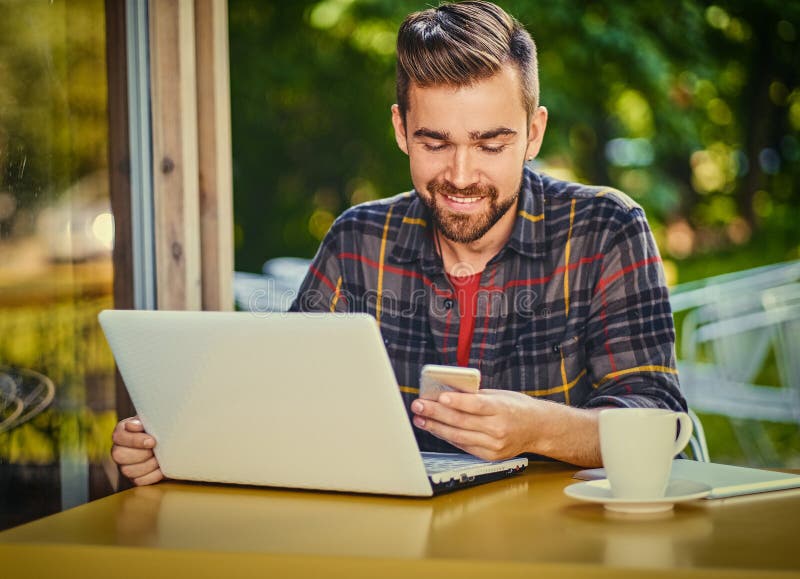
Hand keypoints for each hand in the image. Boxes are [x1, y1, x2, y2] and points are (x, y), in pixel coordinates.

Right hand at [111, 416, 163, 485]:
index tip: (152, 441)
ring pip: (127, 470)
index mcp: (122, 432)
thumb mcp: (154, 420)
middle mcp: (119, 449)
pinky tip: (161, 469)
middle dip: (141, 454)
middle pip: (118, 455)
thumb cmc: (161, 428)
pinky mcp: (134, 478)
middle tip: (155, 451)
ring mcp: (125, 465)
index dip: (134, 440)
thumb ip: (144, 421)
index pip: (118, 436)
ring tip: (159, 459)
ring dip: (148, 465)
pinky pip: (138, 481)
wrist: (172, 443)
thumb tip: (133, 425)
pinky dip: (152, 476)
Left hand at [411, 389, 538, 460]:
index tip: (438, 397)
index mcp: (502, 409)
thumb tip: (447, 394)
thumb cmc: (517, 407)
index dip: (456, 402)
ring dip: (436, 427)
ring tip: (420, 419)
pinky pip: (464, 446)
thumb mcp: (500, 395)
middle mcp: (498, 429)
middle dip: (436, 413)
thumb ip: (476, 396)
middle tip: (418, 406)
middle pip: (462, 421)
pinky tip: (435, 429)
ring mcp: (494, 445)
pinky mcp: (490, 456)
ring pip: (459, 436)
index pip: (476, 405)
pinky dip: (448, 437)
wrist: (538, 429)